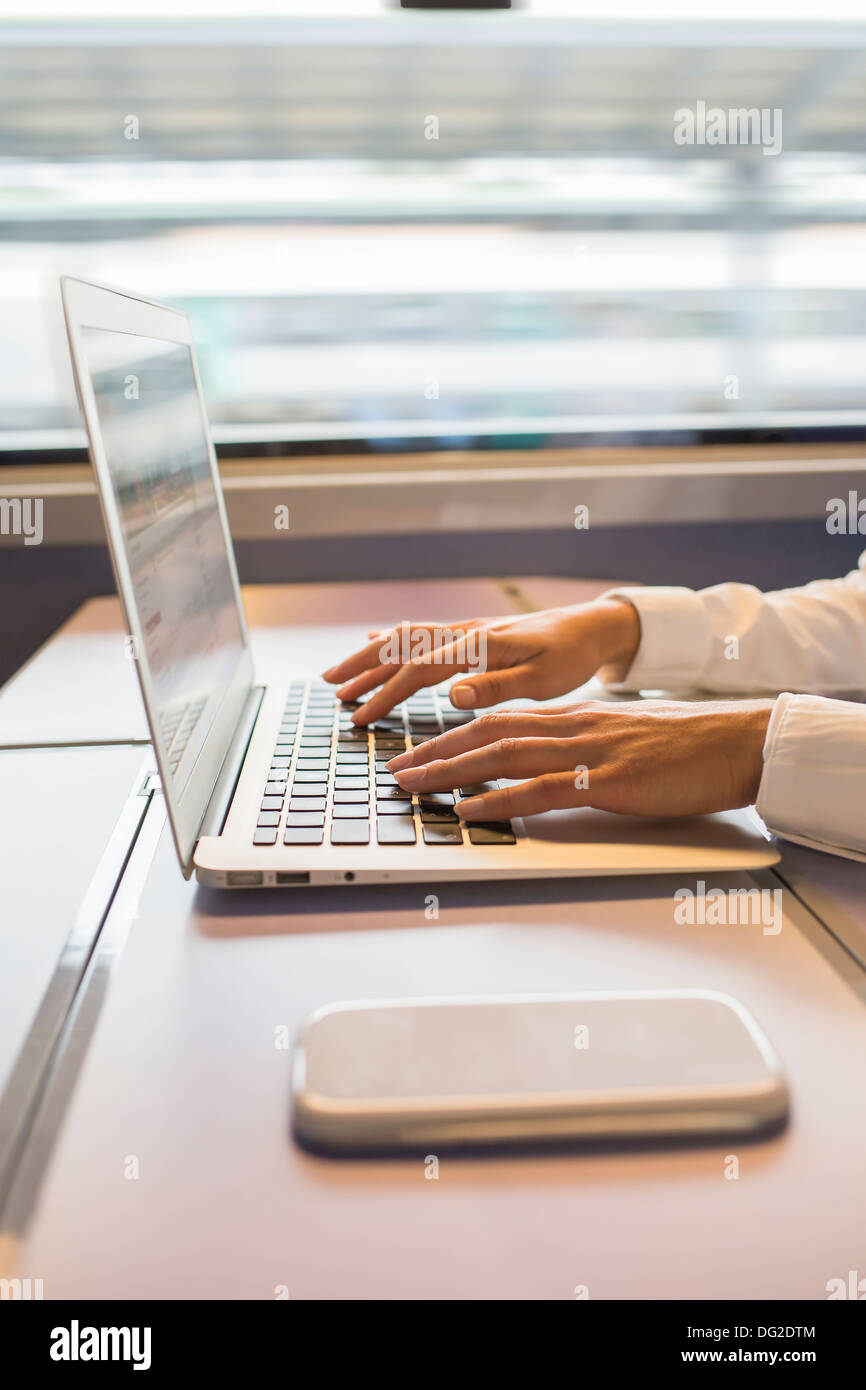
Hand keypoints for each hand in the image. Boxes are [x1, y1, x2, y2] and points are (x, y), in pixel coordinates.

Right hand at [321, 599, 640, 724]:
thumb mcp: (543, 680)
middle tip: (331, 691)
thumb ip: (496, 687)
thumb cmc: (570, 657)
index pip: (418, 671)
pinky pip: (421, 633)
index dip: (385, 695)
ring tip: (339, 673)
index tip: (360, 718)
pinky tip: (375, 640)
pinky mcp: (470, 633)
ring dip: (370, 656)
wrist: (591, 627)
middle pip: (400, 648)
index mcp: (478, 647)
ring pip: (405, 639)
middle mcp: (465, 633)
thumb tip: (452, 694)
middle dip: (362, 669)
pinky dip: (392, 639)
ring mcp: (465, 631)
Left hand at [386, 699, 774, 820]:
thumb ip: (578, 748)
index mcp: (572, 718)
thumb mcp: (617, 740)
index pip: (498, 721)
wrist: (731, 743)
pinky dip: (498, 801)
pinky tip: (470, 812)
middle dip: (436, 751)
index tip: (419, 751)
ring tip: (414, 786)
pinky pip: (539, 790)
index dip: (452, 735)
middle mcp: (570, 728)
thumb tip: (544, 768)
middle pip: (487, 733)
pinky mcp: (604, 781)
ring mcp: (585, 752)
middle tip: (398, 770)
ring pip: (502, 755)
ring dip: (451, 772)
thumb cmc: (680, 748)